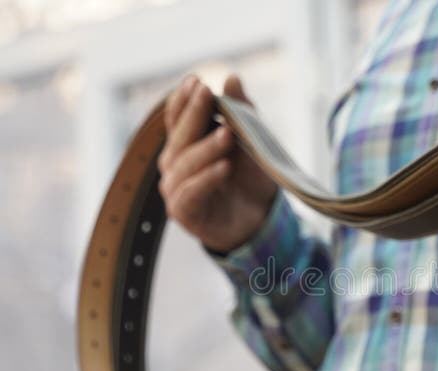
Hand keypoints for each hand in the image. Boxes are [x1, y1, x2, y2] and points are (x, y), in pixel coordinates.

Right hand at [158, 74, 277, 252]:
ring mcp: (175, 188)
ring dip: (207, 148)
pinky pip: (191, 192)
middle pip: (180, 136)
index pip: (177, 117)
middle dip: (194, 114)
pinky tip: (224, 167)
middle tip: (207, 94)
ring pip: (186, 164)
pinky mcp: (183, 212)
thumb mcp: (251, 141)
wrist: (258, 221)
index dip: (183, 99)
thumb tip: (232, 77)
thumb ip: (241, 111)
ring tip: (228, 135)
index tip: (196, 80)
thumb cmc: (248, 179)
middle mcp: (174, 164)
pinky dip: (207, 178)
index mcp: (184, 144)